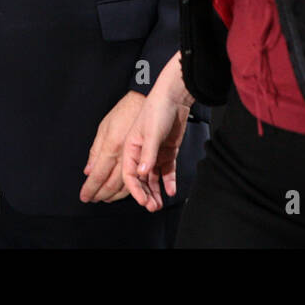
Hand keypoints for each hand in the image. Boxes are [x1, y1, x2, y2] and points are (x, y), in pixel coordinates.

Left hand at [80, 91, 145, 202]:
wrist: (157, 100)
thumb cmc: (129, 109)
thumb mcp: (105, 125)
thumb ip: (97, 150)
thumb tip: (89, 170)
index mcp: (112, 146)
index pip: (98, 174)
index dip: (90, 188)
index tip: (85, 196)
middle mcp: (126, 155)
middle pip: (112, 183)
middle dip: (102, 194)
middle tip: (95, 199)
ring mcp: (141, 158)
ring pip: (129, 185)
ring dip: (119, 196)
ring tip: (110, 199)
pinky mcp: (154, 159)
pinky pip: (145, 180)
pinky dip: (140, 189)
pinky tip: (134, 195)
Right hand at [121, 88, 189, 211]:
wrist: (175, 97)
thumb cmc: (157, 110)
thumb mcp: (152, 132)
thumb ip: (148, 154)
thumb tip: (143, 174)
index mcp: (130, 147)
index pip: (130, 174)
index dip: (135, 189)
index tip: (143, 201)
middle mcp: (141, 153)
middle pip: (141, 179)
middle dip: (145, 194)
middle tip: (152, 207)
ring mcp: (154, 153)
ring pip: (153, 178)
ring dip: (155, 191)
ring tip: (160, 204)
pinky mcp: (167, 152)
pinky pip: (166, 171)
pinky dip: (168, 182)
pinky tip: (170, 191)